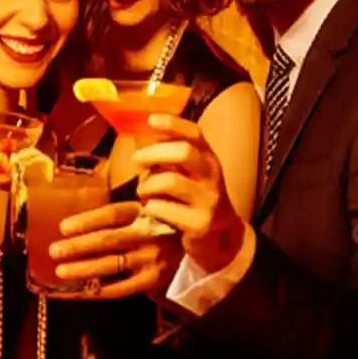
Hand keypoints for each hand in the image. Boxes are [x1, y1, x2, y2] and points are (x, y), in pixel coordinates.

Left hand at [45, 202, 182, 299]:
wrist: (196, 247)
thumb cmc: (162, 225)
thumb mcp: (147, 209)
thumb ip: (122, 211)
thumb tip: (80, 218)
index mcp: (144, 213)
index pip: (111, 215)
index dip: (86, 221)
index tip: (63, 227)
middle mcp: (147, 235)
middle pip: (108, 240)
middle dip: (78, 246)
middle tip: (54, 250)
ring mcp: (150, 260)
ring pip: (111, 264)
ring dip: (84, 269)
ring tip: (61, 271)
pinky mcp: (152, 280)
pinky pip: (121, 288)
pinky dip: (98, 290)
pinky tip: (80, 291)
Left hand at [132, 114, 249, 272]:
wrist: (221, 238)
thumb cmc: (195, 200)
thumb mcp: (191, 175)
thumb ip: (171, 159)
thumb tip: (138, 141)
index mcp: (209, 159)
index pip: (195, 133)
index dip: (173, 123)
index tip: (151, 120)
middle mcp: (213, 176)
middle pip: (184, 152)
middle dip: (154, 152)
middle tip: (136, 160)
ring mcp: (209, 201)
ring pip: (170, 181)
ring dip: (147, 185)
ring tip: (143, 192)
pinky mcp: (200, 224)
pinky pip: (163, 209)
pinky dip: (150, 207)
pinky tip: (151, 211)